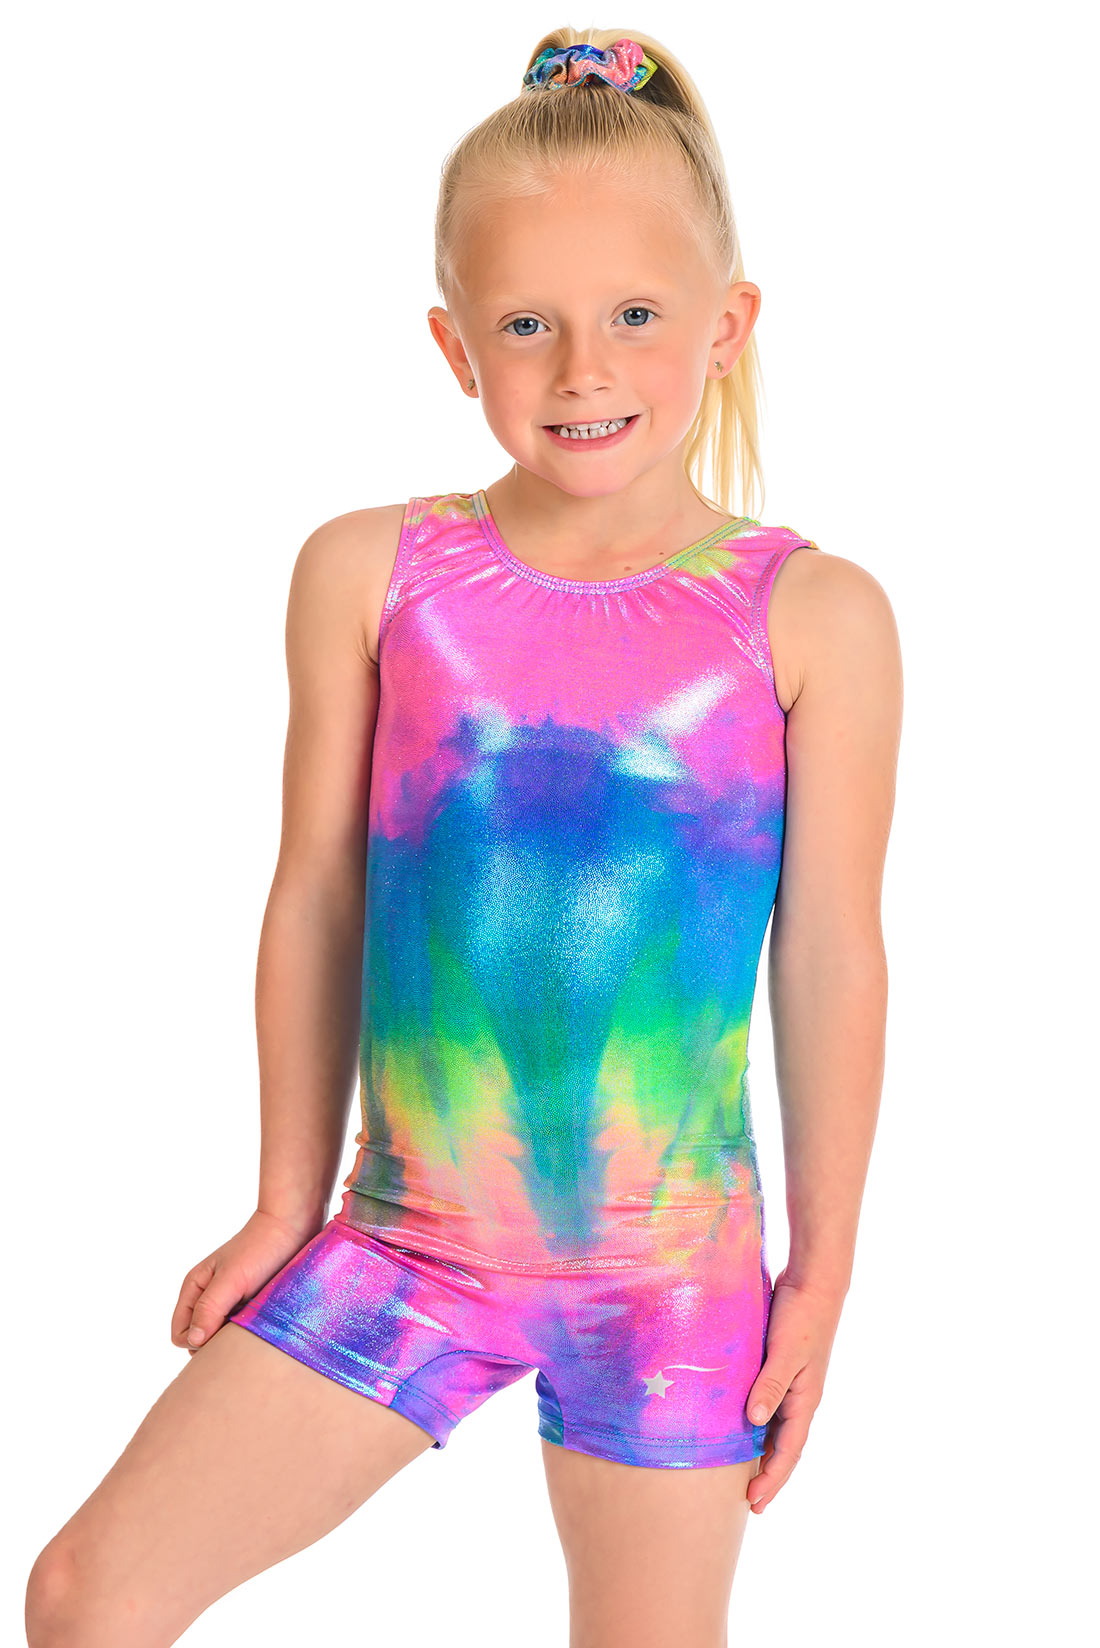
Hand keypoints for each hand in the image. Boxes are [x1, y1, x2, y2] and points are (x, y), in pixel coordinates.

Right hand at [170, 1207, 324, 1355]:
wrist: (291, 1228)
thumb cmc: (259, 1249)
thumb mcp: (232, 1278)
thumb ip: (209, 1308)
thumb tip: (194, 1342)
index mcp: (194, 1289)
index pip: (181, 1335)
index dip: (198, 1341)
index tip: (225, 1329)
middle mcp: (208, 1298)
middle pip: (200, 1340)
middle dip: (216, 1342)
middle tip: (242, 1327)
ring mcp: (229, 1304)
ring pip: (221, 1338)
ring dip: (234, 1338)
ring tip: (254, 1321)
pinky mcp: (248, 1306)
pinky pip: (240, 1331)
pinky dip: (248, 1331)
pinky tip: (262, 1320)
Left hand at [743, 1270, 844, 1512]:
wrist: (814, 1281)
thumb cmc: (802, 1316)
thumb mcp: (786, 1352)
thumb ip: (770, 1385)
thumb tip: (754, 1422)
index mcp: (805, 1400)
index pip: (788, 1451)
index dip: (773, 1478)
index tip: (755, 1502)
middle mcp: (800, 1397)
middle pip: (784, 1446)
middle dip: (769, 1474)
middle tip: (749, 1502)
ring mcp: (792, 1383)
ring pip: (776, 1427)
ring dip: (762, 1451)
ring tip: (743, 1472)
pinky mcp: (780, 1367)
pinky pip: (768, 1404)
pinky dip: (757, 1422)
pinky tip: (740, 1424)